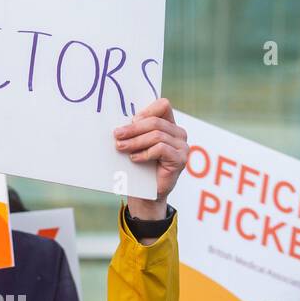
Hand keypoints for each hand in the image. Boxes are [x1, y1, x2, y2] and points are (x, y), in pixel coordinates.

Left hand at [115, 97, 188, 218]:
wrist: (147, 194)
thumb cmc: (140, 167)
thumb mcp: (137, 144)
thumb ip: (136, 131)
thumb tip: (121, 123)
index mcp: (170, 125)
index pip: (163, 106)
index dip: (146, 110)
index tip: (130, 120)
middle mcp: (179, 133)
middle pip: (155, 122)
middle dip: (133, 128)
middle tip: (117, 134)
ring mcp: (182, 146)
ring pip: (157, 135)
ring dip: (136, 141)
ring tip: (121, 147)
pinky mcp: (180, 159)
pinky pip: (161, 149)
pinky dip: (145, 153)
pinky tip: (134, 158)